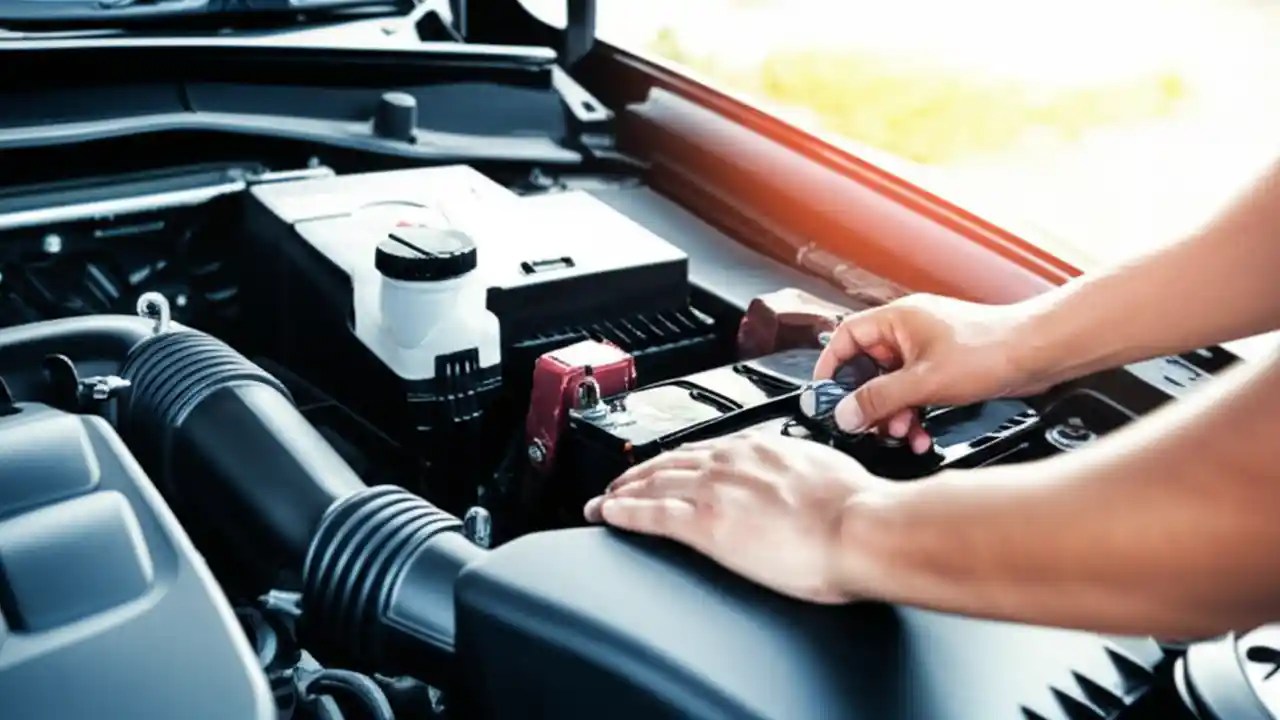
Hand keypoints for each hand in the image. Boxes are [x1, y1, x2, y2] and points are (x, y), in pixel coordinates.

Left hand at [583, 432, 886, 603]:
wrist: (862, 527)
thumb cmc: (858, 509)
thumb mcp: (824, 474)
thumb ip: (800, 475)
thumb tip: (801, 488)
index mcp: (761, 448)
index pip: (704, 448)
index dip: (677, 458)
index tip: (665, 466)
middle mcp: (732, 461)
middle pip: (669, 461)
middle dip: (639, 472)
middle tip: (618, 483)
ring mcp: (716, 490)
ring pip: (653, 483)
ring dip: (622, 491)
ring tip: (604, 501)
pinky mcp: (707, 523)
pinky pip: (651, 514)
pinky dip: (623, 512)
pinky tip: (606, 515)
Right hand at [814, 293, 1046, 447]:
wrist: (1038, 353)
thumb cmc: (990, 349)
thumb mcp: (924, 381)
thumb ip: (880, 398)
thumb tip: (846, 412)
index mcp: (896, 319)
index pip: (845, 337)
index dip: (830, 366)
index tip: (825, 394)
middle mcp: (908, 331)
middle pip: (867, 367)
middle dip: (868, 401)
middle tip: (869, 424)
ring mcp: (926, 349)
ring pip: (891, 384)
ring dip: (893, 412)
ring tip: (902, 432)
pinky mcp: (943, 367)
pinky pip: (914, 391)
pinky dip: (913, 412)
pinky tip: (921, 433)